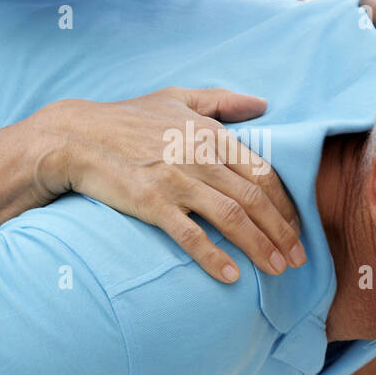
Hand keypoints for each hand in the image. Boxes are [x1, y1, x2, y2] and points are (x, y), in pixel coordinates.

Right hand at [31, 87, 304, 283]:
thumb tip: (263, 103)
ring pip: (232, 219)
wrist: (76, 136)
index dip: (285, 204)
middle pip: (255, 200)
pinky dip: (213, 257)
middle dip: (282, 232)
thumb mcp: (177, 98)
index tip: (297, 227)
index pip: (263, 173)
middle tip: (299, 258)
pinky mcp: (152, 203)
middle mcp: (200, 157)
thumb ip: (222, 101)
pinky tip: (231, 277)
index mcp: (210, 134)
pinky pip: (190, 235)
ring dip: (260, 247)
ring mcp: (176, 181)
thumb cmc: (127, 118)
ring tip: (278, 270)